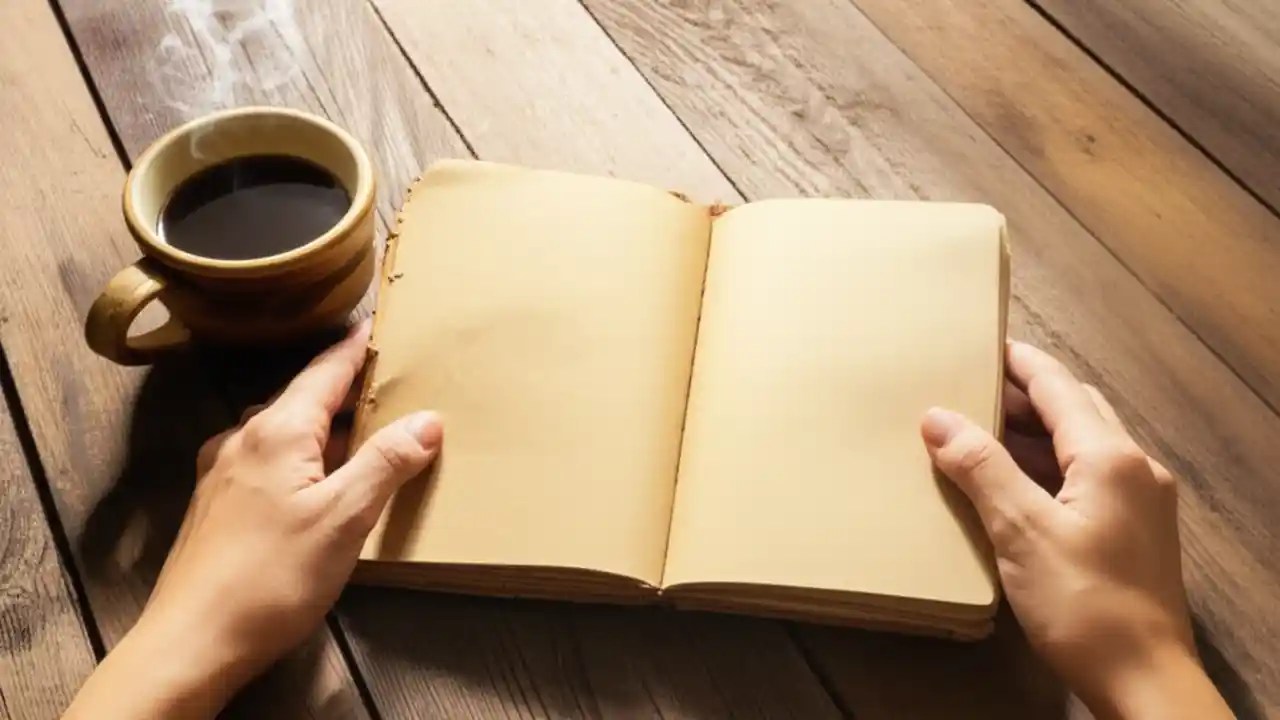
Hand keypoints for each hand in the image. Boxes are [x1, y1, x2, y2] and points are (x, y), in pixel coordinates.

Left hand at [64, 321, 441, 718]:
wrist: (191, 643)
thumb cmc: (271, 577)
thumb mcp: (343, 519)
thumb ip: (385, 464)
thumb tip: (427, 419)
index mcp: (278, 430)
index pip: (326, 370)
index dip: (357, 346)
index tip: (383, 320)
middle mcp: (244, 439)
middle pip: (305, 397)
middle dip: (348, 387)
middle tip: (391, 380)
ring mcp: (224, 472)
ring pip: (286, 431)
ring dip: (327, 426)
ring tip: (366, 430)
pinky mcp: (218, 506)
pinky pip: (270, 460)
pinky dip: (305, 456)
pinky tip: (320, 481)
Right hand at [920, 341, 1228, 718]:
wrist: (1145, 680)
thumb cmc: (1083, 603)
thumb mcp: (1021, 532)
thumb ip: (981, 469)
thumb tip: (937, 417)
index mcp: (1111, 457)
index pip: (1058, 386)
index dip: (1017, 362)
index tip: (978, 344)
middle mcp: (1135, 468)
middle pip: (1076, 409)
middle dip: (1024, 394)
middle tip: (970, 387)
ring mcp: (1141, 501)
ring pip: (1083, 445)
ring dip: (1035, 432)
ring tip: (980, 431)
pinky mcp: (1135, 532)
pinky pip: (1087, 476)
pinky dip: (1048, 466)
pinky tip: (1013, 484)